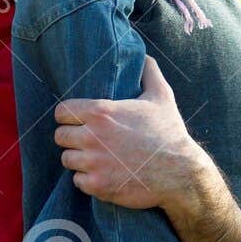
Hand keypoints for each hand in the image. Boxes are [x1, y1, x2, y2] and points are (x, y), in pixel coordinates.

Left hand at [53, 56, 203, 209]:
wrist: (181, 173)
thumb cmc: (169, 133)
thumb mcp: (161, 96)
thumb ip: (148, 72)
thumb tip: (144, 55)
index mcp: (101, 112)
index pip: (61, 112)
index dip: (68, 117)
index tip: (77, 121)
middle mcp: (92, 137)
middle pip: (60, 137)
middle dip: (72, 139)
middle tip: (87, 141)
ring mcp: (94, 163)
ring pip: (67, 160)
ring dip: (78, 160)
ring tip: (95, 158)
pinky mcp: (98, 186)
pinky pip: (77, 182)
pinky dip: (87, 180)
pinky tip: (102, 175)